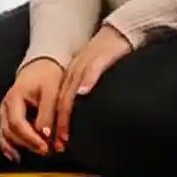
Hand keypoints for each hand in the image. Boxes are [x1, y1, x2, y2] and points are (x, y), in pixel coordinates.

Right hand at [0, 58, 63, 161]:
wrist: (43, 66)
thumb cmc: (47, 76)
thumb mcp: (51, 91)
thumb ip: (47, 114)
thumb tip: (46, 135)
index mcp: (14, 97)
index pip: (17, 123)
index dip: (31, 138)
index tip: (45, 146)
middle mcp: (6, 106)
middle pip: (11, 131)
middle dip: (28, 144)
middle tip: (45, 151)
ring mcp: (6, 112)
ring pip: (6, 135)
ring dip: (21, 147)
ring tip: (36, 153)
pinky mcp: (9, 117)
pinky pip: (5, 134)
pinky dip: (9, 146)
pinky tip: (15, 156)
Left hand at [54, 25, 132, 151]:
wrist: (120, 31)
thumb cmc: (111, 56)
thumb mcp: (94, 75)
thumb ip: (88, 91)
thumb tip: (86, 112)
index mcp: (72, 78)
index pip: (59, 104)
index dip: (56, 124)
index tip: (56, 143)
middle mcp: (74, 72)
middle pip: (61, 101)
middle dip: (58, 125)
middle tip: (58, 145)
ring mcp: (85, 65)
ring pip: (71, 91)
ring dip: (66, 113)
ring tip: (65, 133)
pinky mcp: (99, 57)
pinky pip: (90, 71)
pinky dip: (86, 83)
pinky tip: (84, 94)